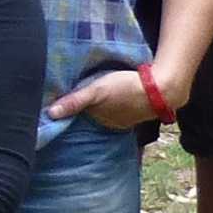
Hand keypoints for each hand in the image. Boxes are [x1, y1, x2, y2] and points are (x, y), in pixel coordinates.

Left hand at [47, 65, 173, 129]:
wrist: (163, 88)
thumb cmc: (127, 88)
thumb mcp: (97, 91)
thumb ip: (75, 101)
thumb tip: (50, 114)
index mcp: (101, 121)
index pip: (80, 116)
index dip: (72, 109)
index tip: (61, 101)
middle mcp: (112, 124)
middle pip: (93, 115)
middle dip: (86, 109)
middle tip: (77, 96)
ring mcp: (126, 118)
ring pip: (107, 112)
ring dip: (102, 106)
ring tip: (95, 96)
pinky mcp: (137, 110)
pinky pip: (121, 108)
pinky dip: (115, 103)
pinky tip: (115, 95)